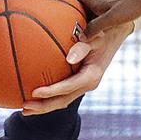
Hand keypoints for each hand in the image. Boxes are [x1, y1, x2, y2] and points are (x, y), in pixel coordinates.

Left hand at [23, 0, 134, 114]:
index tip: (34, 92)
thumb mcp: (96, 36)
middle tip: (24, 108)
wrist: (116, 31)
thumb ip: (83, 46)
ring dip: (45, 105)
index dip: (51, 92)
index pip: (67, 88)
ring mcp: (84, 84)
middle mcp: (88, 84)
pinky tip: (36, 94)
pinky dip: (50, 97)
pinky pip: (64, 93)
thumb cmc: (104, 31)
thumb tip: (69, 58)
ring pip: (63, 100)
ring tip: (25, 108)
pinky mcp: (81, 81)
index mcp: (91, 76)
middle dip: (43, 107)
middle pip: (63, 101)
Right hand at [79, 0, 140, 41]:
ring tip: (88, 13)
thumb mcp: (112, 18)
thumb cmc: (134, 3)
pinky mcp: (127, 1)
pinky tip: (112, 17)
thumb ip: (96, 28)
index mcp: (98, 1)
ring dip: (93, 5)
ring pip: (101, 2)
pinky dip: (107, 11)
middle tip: (66, 0)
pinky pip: (113, 7)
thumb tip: (80, 38)